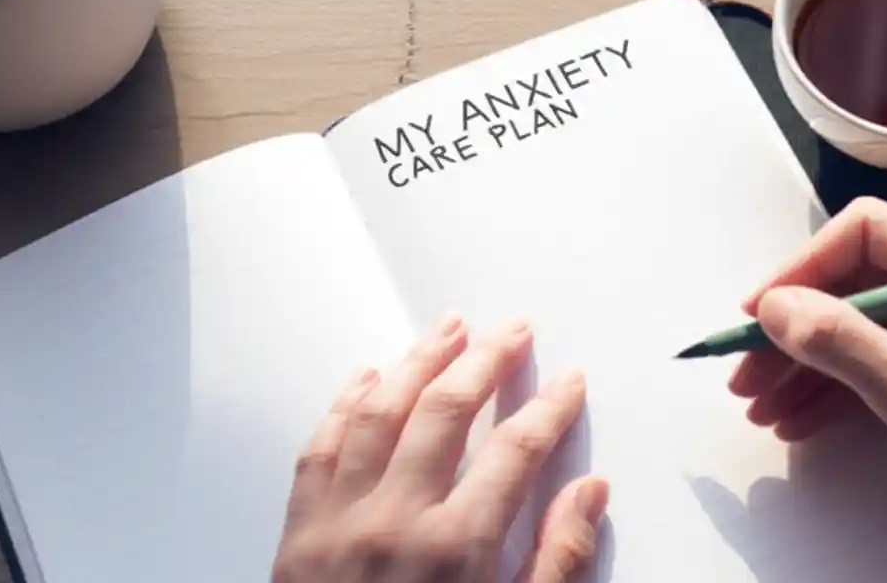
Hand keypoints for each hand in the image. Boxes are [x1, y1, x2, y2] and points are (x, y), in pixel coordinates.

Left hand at [272, 316, 608, 582]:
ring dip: (416, 360)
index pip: (515, 451)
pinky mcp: (297, 532)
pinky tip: (368, 376)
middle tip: (513, 327)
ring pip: (379, 411)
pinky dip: (344, 403)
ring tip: (449, 326)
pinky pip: (319, 446)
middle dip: (486, 360)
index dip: (548, 407)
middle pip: (445, 410)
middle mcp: (394, 519)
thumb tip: (590, 489)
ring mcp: (338, 520)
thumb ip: (555, 563)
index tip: (569, 378)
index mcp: (456, 549)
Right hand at [728, 197, 886, 581]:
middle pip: (852, 285)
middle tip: (742, 370)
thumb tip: (770, 306)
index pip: (867, 233)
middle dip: (792, 330)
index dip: (803, 266)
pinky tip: (790, 420)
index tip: (757, 311)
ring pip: (854, 330)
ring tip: (755, 404)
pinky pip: (870, 367)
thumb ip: (838, 339)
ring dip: (800, 366)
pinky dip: (829, 391)